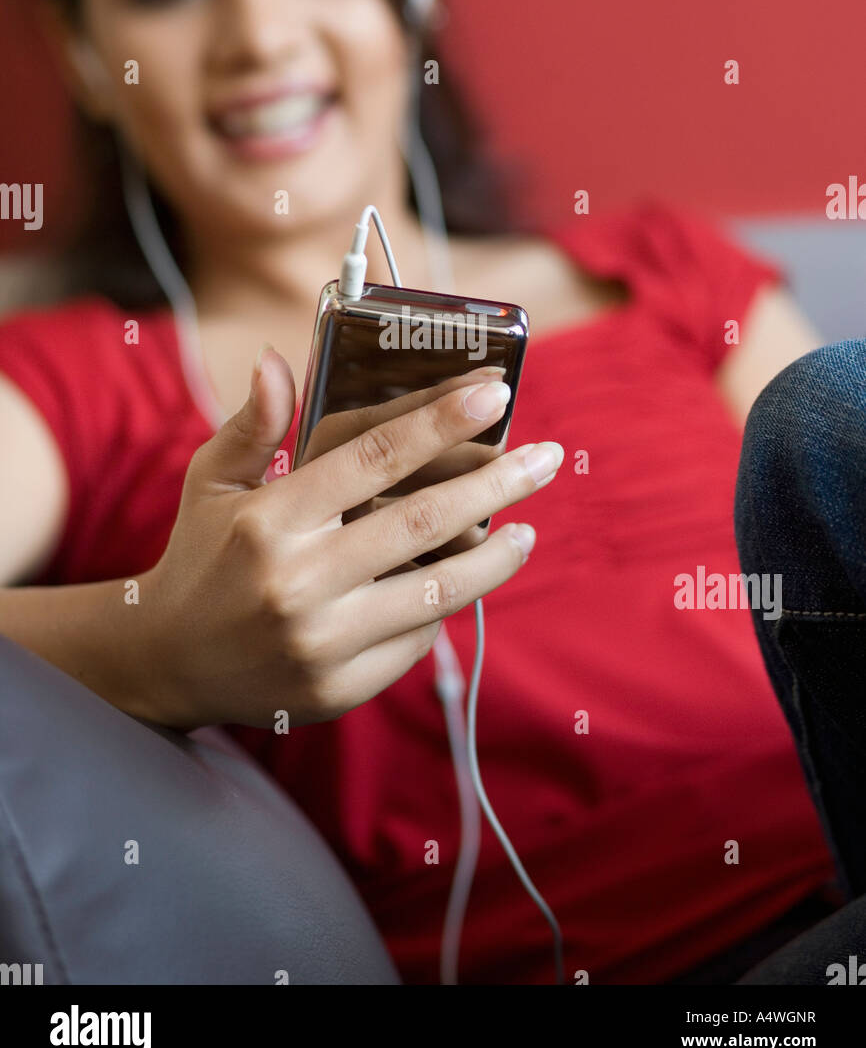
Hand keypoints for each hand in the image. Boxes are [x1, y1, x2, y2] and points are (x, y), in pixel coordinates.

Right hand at [140, 346, 562, 729]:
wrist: (168, 663)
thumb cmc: (200, 556)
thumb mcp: (211, 483)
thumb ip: (253, 426)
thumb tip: (278, 361)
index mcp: (269, 520)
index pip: (373, 458)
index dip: (440, 421)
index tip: (494, 392)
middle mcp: (298, 581)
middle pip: (423, 521)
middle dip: (497, 483)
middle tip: (547, 457)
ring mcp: (322, 641)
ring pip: (437, 591)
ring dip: (496, 558)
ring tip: (529, 529)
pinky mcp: (340, 686)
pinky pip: (416, 638)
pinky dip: (445, 604)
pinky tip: (466, 578)